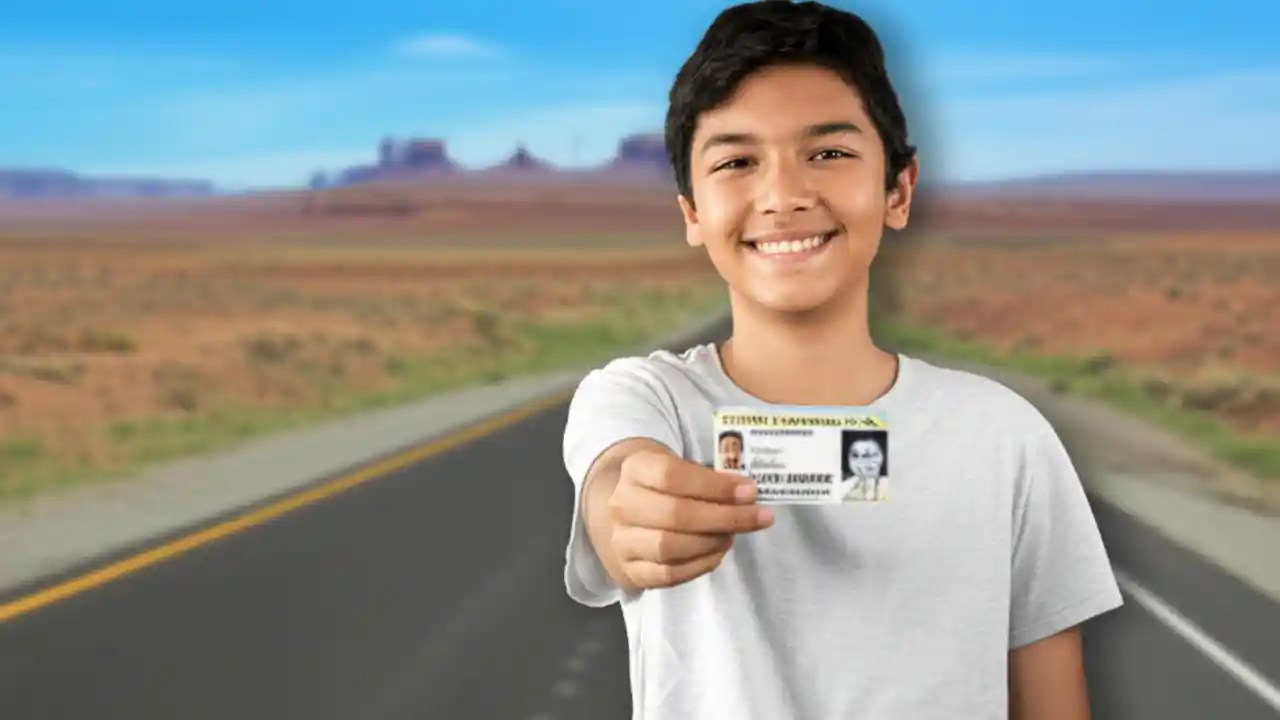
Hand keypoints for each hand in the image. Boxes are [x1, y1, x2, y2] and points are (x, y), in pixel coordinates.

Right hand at [608, 449, 773, 589]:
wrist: (629, 514)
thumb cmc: (666, 488)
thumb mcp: (683, 470)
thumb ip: (711, 479)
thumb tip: (745, 492)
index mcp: (636, 469)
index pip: (672, 476)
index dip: (714, 485)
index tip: (749, 492)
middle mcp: (622, 504)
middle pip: (675, 514)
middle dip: (725, 517)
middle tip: (758, 517)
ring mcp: (622, 540)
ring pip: (669, 547)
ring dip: (712, 542)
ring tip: (732, 535)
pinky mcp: (631, 570)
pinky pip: (668, 575)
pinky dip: (700, 565)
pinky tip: (718, 552)